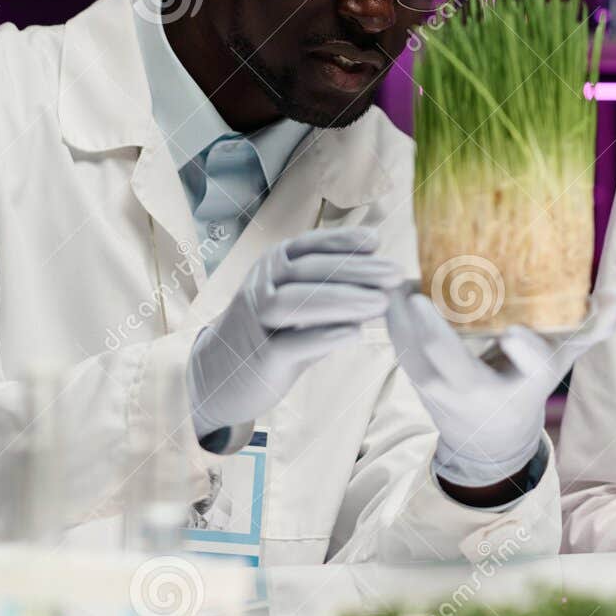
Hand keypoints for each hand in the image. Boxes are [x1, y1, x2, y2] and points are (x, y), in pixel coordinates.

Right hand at [187, 226, 400, 437]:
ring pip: (297, 302)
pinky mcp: (258, 357)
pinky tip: (354, 334)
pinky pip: (290, 343)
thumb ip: (334, 288)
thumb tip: (384, 275)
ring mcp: (256, 320)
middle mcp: (261, 286)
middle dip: (356, 270)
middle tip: (395, 274)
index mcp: (272, 266)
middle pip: (308, 271)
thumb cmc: (273, 333)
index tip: (376, 241)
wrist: (219, 374)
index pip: (309, 246)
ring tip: (382, 303)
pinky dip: (322, 337)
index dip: (342, 241)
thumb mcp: (300, 302)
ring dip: (343, 300)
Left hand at [388, 288, 615, 487]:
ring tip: (400, 277)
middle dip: (432, 331)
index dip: (525, 352)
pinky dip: (391, 317)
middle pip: (450, 363)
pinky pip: (398, 346)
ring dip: (400, 315)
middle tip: (417, 295)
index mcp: (524, 385)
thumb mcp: (559, 365)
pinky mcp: (416, 380)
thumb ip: (589, 330)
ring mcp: (441, 389)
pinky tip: (392, 287)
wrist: (486, 440)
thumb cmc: (524, 389)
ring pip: (412, 350)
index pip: (531, 370)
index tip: (514, 334)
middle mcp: (478, 391)